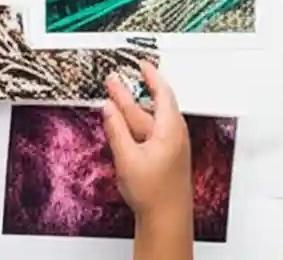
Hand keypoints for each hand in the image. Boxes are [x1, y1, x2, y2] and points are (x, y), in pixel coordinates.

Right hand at [102, 61, 191, 224]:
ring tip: (114, 99)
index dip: (152, 76)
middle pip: (153, 106)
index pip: (162, 93)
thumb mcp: (127, 158)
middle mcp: (173, 135)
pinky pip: (150, 132)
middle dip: (134, 92)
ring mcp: (171, 146)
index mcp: (169, 130)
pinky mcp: (166, 157)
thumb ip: (116, 130)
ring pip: (150, 120)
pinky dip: (136, 124)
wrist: (167, 219)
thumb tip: (108, 108)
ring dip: (133, 108)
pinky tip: (124, 126)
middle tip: (116, 81)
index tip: (142, 64)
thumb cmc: (154, 193)